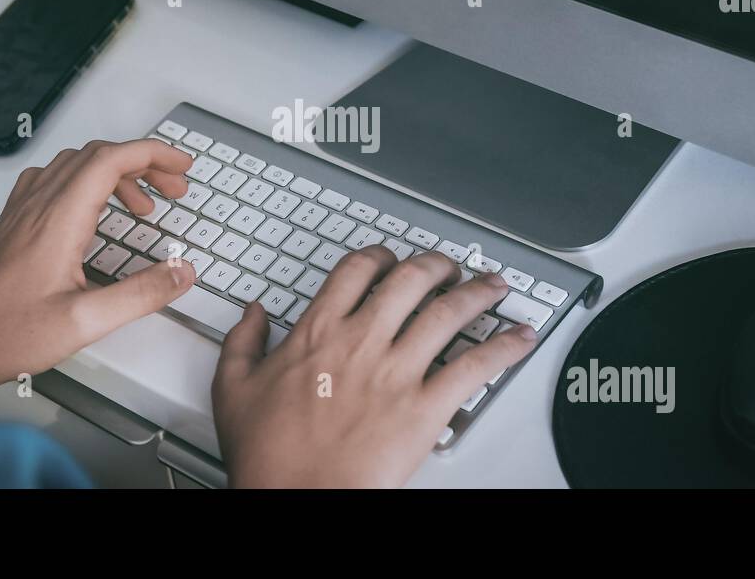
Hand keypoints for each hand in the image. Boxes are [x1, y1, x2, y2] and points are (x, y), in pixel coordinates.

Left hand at [0, 139, 196, 401]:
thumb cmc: (7, 334)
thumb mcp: (85, 321)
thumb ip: (140, 295)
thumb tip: (181, 271)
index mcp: (57, 219)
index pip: (111, 160)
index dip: (153, 154)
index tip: (181, 165)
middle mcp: (37, 205)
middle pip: (97, 156)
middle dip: (143, 163)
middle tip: (174, 188)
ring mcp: (22, 210)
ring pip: (76, 165)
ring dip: (116, 173)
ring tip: (145, 206)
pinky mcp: (14, 222)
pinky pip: (55, 180)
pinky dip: (87, 182)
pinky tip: (96, 209)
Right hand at [212, 246, 537, 487]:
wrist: (298, 498)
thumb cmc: (269, 455)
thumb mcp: (234, 388)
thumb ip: (243, 342)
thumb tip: (253, 314)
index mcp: (318, 331)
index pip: (357, 270)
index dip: (380, 256)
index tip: (389, 259)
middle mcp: (362, 341)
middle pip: (411, 280)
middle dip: (436, 265)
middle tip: (449, 266)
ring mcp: (397, 372)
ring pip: (449, 313)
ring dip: (479, 292)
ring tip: (494, 285)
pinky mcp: (425, 407)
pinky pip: (476, 366)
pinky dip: (505, 347)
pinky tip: (520, 337)